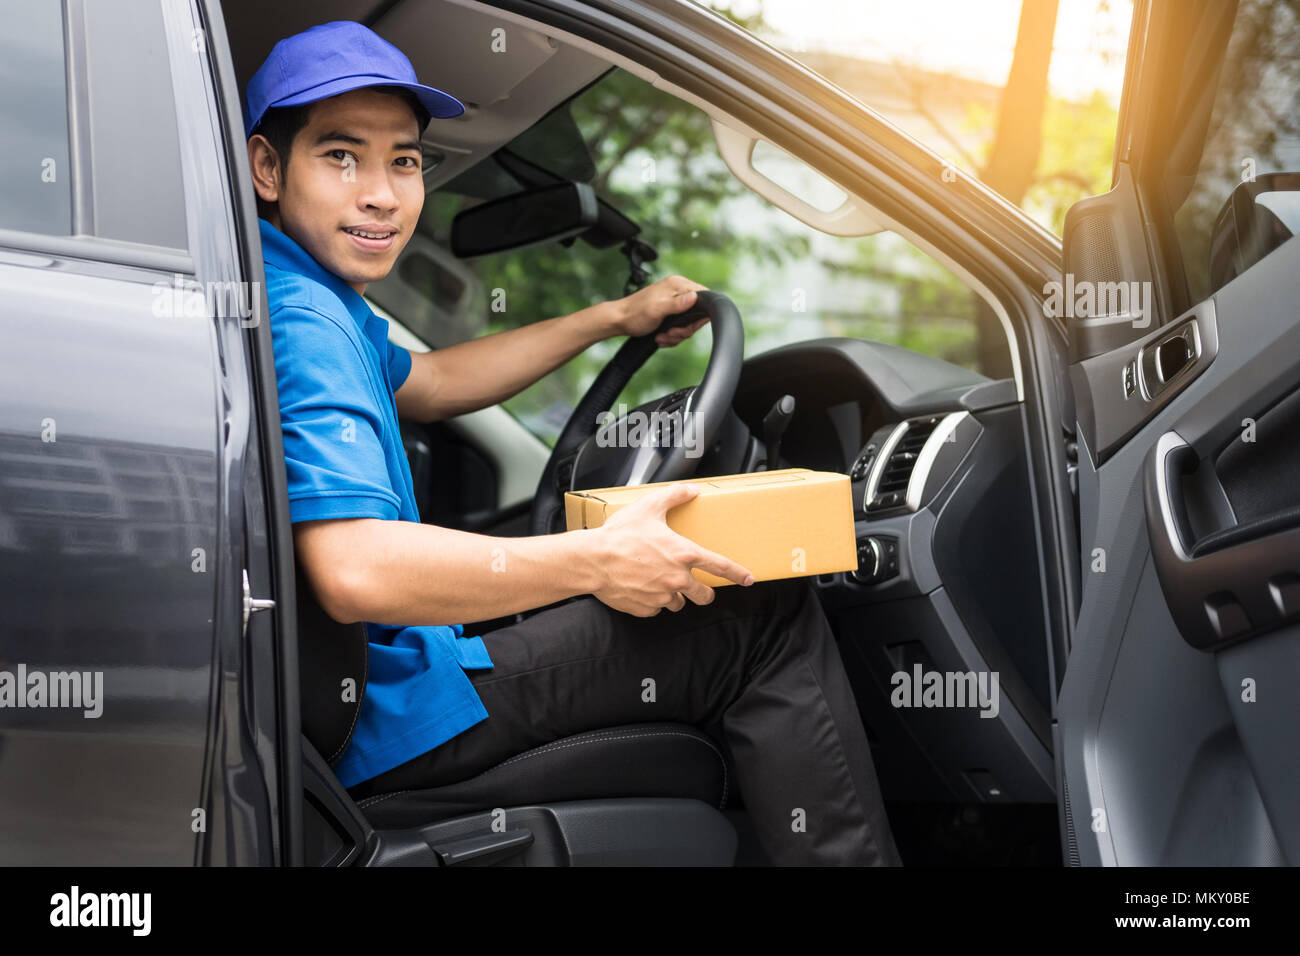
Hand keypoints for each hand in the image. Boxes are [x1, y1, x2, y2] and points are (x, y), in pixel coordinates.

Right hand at [589, 482, 754, 616]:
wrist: (592, 560)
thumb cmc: (620, 534)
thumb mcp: (649, 507)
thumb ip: (674, 497)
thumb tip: (692, 490)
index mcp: (684, 554)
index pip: (721, 566)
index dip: (738, 574)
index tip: (748, 579)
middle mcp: (678, 578)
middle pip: (704, 595)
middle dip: (703, 593)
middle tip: (696, 588)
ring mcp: (662, 596)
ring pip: (679, 603)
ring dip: (674, 596)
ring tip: (657, 582)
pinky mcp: (647, 608)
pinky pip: (656, 609)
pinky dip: (652, 601)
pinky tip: (640, 587)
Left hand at [614, 275, 710, 346]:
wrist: (619, 321)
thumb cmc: (635, 314)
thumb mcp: (657, 309)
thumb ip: (677, 303)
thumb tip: (695, 297)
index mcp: (677, 284)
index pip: (704, 296)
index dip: (700, 315)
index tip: (686, 326)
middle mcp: (678, 290)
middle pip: (697, 313)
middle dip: (684, 329)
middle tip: (670, 334)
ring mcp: (674, 301)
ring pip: (688, 323)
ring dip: (676, 335)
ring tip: (662, 337)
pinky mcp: (670, 311)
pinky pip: (679, 326)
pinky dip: (671, 335)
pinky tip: (661, 337)